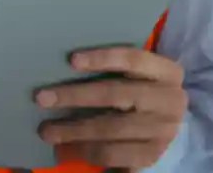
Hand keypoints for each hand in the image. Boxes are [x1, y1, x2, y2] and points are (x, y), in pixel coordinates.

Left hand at [35, 47, 187, 171]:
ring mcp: (164, 130)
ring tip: (47, 130)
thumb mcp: (135, 75)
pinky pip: (115, 154)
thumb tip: (63, 65)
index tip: (71, 60)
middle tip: (41, 98)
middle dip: (75, 96)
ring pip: (112, 128)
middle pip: (116, 94)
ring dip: (74, 129)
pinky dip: (88, 150)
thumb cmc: (139, 89)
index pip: (134, 59)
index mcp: (167, 72)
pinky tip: (68, 147)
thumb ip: (110, 69)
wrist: (165, 124)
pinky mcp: (153, 154)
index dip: (102, 58)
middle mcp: (171, 100)